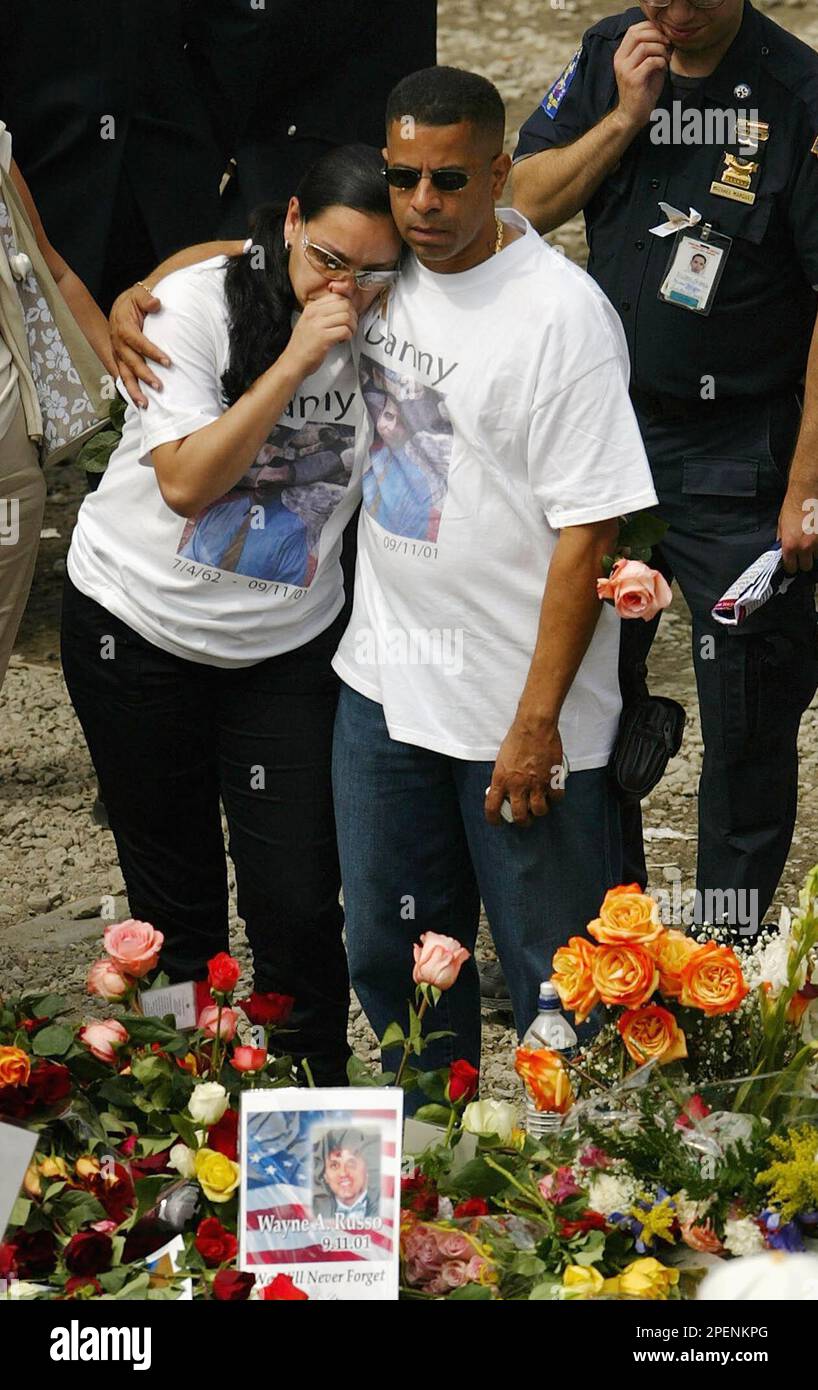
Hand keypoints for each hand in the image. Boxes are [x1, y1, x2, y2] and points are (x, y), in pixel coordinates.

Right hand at [109, 284, 170, 407]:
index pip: (138, 342)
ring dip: (134, 390)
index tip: (168, 362)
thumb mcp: (139, 295)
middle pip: (131, 362)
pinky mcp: (118, 360)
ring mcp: (117, 353)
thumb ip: (147, 299)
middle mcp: (118, 343)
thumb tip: (156, 303)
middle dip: (144, 376)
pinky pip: (122, 376)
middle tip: (159, 387)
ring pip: (124, 374)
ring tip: (144, 404)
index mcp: (123, 328)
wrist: (121, 305)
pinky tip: (136, 401)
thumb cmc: (132, 301)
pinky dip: (128, 389)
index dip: (152, 353)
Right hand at [283, 291, 358, 379]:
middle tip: (350, 325)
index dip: (347, 306)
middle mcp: (314, 314)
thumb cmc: (303, 346)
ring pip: (347, 317)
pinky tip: (342, 340)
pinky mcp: (323, 338)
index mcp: (311, 308)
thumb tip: (342, 308)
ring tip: (346, 333)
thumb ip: (322, 313)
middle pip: (344, 305)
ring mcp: (318, 325)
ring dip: (352, 327)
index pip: (336, 296)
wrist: (293, 362)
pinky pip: (345, 330)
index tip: (347, 315)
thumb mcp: (309, 322)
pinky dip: (348, 336)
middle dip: (353, 316)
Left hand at [485, 717, 565, 826]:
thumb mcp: (502, 759)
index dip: (493, 819)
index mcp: (501, 780)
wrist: (534, 726)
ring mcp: (536, 784)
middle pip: (520, 816)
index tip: (497, 822)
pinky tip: (554, 794)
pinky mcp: (552, 779)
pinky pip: (556, 797)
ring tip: (540, 807)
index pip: (492, 807)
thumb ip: (504, 776)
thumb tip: (506, 787)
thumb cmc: (517, 737)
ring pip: (539, 810)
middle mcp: (518, 785)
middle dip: (522, 822)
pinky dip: (556, 798)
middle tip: (525, 819)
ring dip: (540, 811)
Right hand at [613, 21, 671, 132]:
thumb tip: (667, 36)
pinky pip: (650, 61)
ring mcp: (625, 70)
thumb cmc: (642, 91)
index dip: (651, 28)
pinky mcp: (633, 80)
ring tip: (666, 58)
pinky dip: (661, 61)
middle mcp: (620, 60)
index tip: (663, 36)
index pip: (634, 30)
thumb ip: (653, 51)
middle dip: (657, 36)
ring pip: (645, 46)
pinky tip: (663, 68)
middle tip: (667, 45)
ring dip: (660, 49)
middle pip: (637, 34)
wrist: (632, 115)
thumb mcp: (646, 66)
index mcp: (621, 55)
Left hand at [778, 481, 817, 573]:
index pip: (791, 568)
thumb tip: (781, 550)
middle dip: (804, 561)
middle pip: (806, 566)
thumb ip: (782, 541)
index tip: (793, 564)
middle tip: (803, 554)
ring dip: (814, 552)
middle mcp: (805, 547)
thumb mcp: (781, 526)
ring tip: (811, 542)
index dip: (791, 566)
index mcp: (790, 546)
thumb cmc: (793, 507)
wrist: (806, 494)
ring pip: (817, 558)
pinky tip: (816, 537)